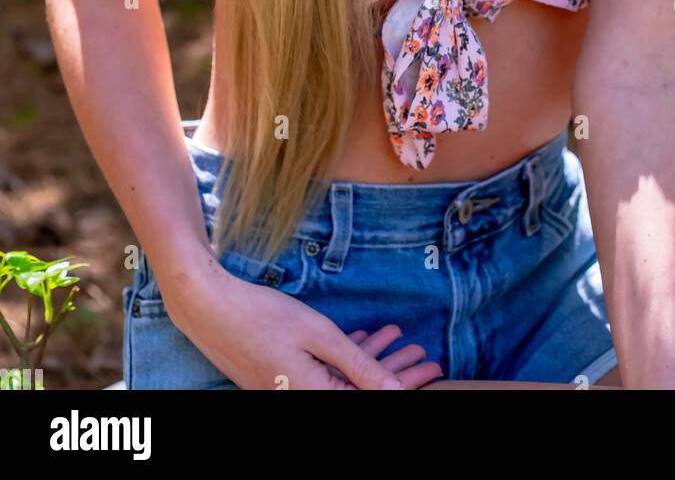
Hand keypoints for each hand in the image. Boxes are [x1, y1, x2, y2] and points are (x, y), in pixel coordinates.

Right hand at [168, 262, 443, 389]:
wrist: (209, 308)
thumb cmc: (262, 317)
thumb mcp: (319, 335)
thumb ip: (359, 366)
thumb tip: (395, 393)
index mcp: (314, 396)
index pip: (369, 395)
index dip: (404, 382)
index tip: (431, 368)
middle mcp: (302, 399)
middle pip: (359, 388)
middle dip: (393, 370)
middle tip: (424, 354)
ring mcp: (289, 390)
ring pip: (342, 377)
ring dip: (371, 359)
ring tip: (398, 338)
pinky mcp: (281, 377)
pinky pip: (324, 371)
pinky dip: (346, 356)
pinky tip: (365, 339)